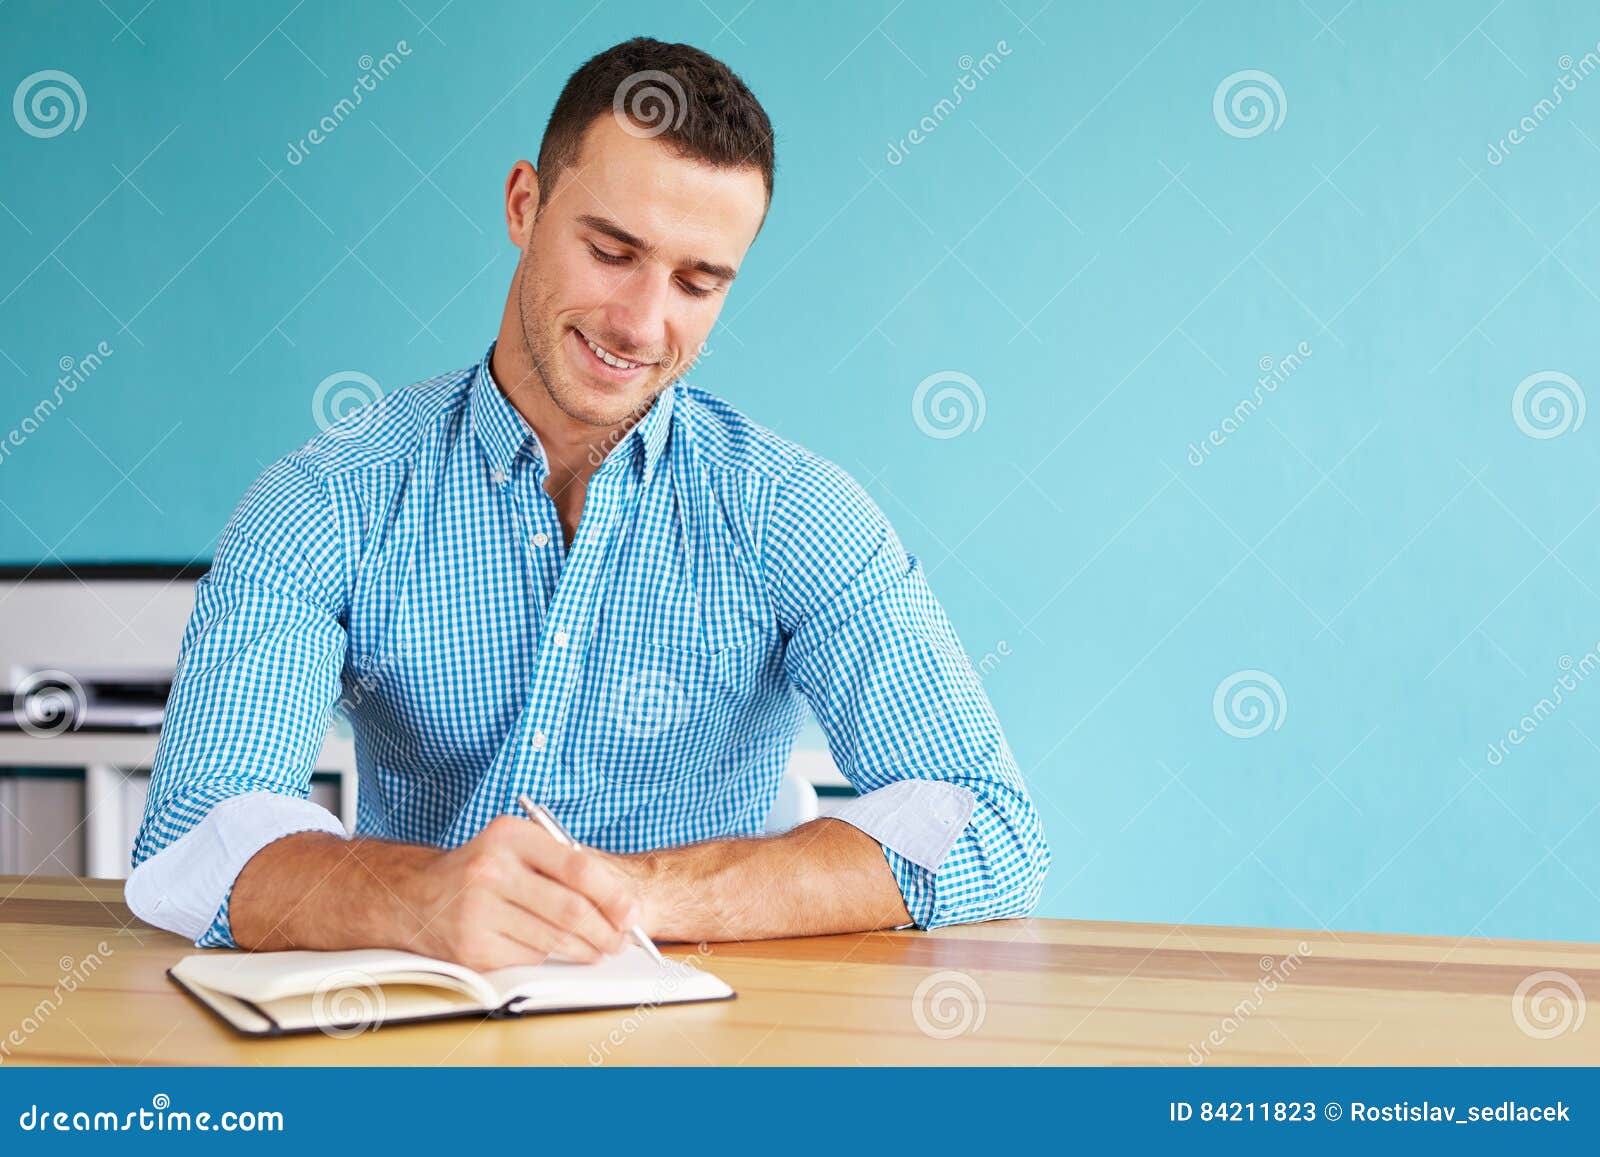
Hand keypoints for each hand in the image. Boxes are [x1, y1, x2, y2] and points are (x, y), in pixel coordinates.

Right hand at [398, 815, 641, 970]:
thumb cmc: (483, 869)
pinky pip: (530, 957)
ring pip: (554, 939)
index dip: (612, 894)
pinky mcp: (472, 947)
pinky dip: (552, 958)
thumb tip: (619, 903)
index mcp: (509, 836)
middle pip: (570, 909)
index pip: (576, 866)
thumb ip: (561, 862)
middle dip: (606, 930)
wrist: (416, 895)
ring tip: (600, 948)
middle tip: (622, 940)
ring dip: (586, 949)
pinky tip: (560, 952)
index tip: (633, 912)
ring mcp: (478, 911)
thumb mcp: (515, 846)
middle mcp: (491, 870)